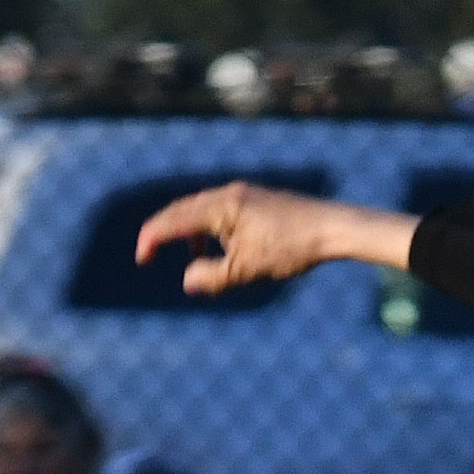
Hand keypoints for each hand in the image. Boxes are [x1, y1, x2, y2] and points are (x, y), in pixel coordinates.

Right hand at [134, 184, 416, 295]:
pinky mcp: (257, 201)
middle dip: (164, 231)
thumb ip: (212, 277)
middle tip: (148, 252)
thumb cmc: (290, 248)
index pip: (174, 220)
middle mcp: (228, 194)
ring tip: (195, 260)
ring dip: (189, 233)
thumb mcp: (247, 270)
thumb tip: (188, 279)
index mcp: (220, 207)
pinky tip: (224, 250)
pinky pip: (221, 211)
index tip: (142, 258)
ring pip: (203, 210)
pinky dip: (211, 229)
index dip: (152, 238)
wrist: (332, 228)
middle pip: (183, 209)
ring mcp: (243, 194)